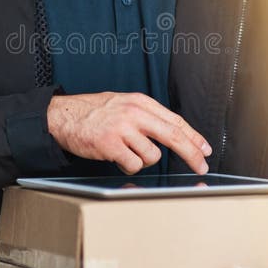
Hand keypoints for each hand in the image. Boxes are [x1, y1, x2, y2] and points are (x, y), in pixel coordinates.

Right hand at [47, 91, 211, 174]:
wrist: (63, 116)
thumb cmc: (93, 112)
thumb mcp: (124, 104)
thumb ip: (147, 117)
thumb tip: (174, 134)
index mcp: (140, 102)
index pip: (175, 121)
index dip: (194, 137)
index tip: (205, 149)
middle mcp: (134, 113)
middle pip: (173, 136)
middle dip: (191, 154)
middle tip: (201, 166)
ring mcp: (122, 129)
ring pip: (152, 156)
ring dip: (143, 160)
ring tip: (126, 152)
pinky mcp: (110, 145)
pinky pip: (133, 164)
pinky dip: (128, 166)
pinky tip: (117, 157)